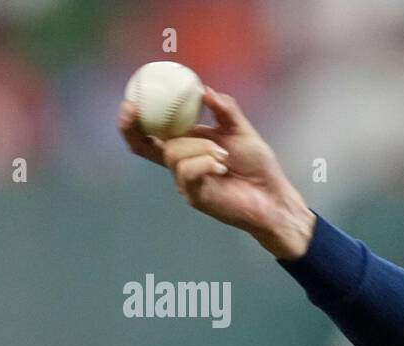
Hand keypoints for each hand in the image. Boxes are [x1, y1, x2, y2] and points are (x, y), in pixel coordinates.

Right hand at [118, 87, 314, 258]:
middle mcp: (182, 162)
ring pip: (173, 154)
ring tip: (224, 156)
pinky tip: (222, 166)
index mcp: (188, 144)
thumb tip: (204, 90)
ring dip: (199, 148)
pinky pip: (187, 172)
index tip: (130, 100)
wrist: (274, 196)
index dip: (134, 120)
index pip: (152, 131)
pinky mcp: (194, 196)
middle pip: (148, 143)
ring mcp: (186, 180)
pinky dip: (204, 163)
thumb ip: (225, 109)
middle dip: (135, 127)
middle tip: (132, 108)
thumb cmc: (258, 167)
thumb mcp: (241, 130)